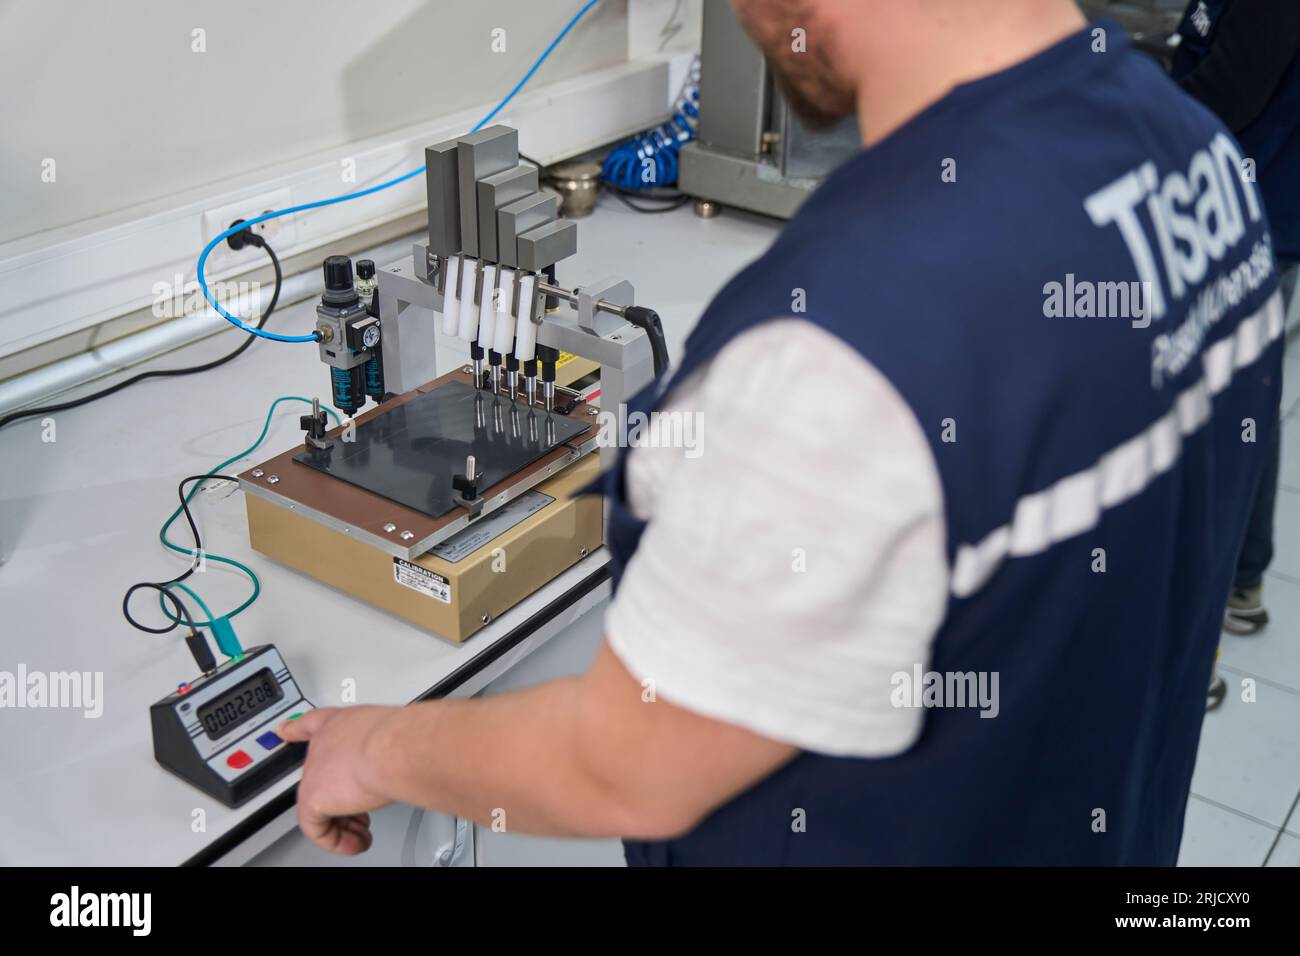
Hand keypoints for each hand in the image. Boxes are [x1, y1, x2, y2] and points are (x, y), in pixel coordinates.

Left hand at [276, 705, 397, 854]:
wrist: (392, 748)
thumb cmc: (400, 737)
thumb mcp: (392, 734)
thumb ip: (386, 747)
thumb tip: (398, 763)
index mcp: (341, 723)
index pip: (312, 724)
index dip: (296, 730)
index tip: (285, 730)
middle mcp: (323, 744)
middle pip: (319, 776)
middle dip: (341, 800)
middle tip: (363, 814)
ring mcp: (314, 770)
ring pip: (319, 804)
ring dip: (344, 823)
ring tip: (363, 832)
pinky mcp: (313, 798)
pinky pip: (317, 828)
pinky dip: (337, 841)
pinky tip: (355, 843)